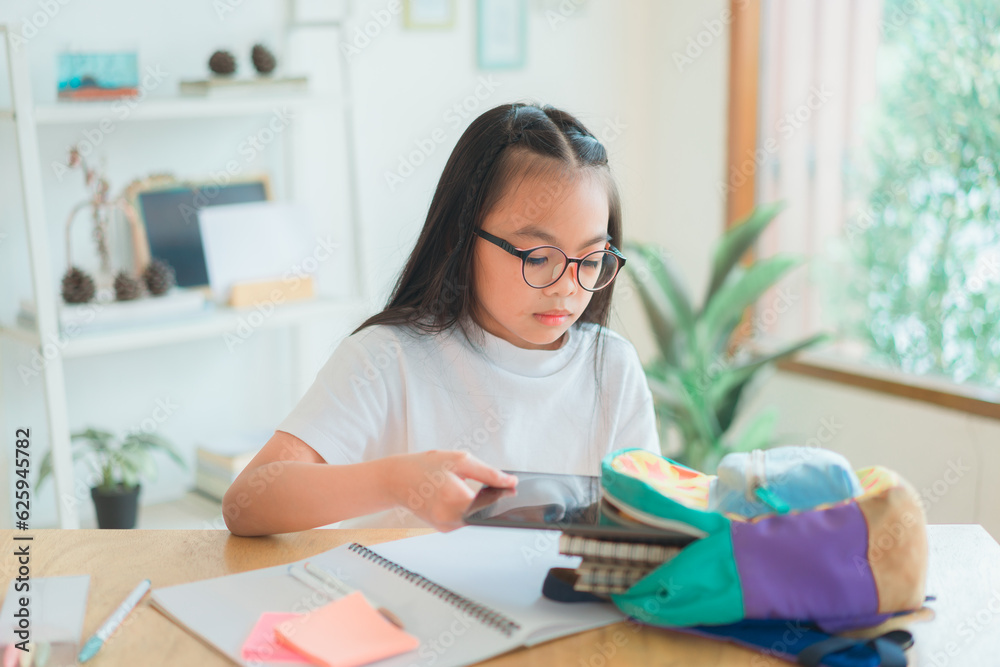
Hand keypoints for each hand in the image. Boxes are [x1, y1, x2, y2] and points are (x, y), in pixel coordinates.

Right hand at [383, 450, 516, 531]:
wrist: (396, 480)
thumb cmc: (425, 466)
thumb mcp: (459, 461)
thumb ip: (489, 473)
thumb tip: (511, 483)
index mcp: (453, 498)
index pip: (490, 506)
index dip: (503, 497)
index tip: (511, 491)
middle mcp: (448, 518)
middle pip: (484, 514)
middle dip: (491, 501)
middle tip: (489, 486)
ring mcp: (445, 526)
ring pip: (475, 518)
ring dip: (478, 505)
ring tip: (468, 488)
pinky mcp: (444, 528)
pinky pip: (465, 520)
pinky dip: (467, 509)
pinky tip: (459, 496)